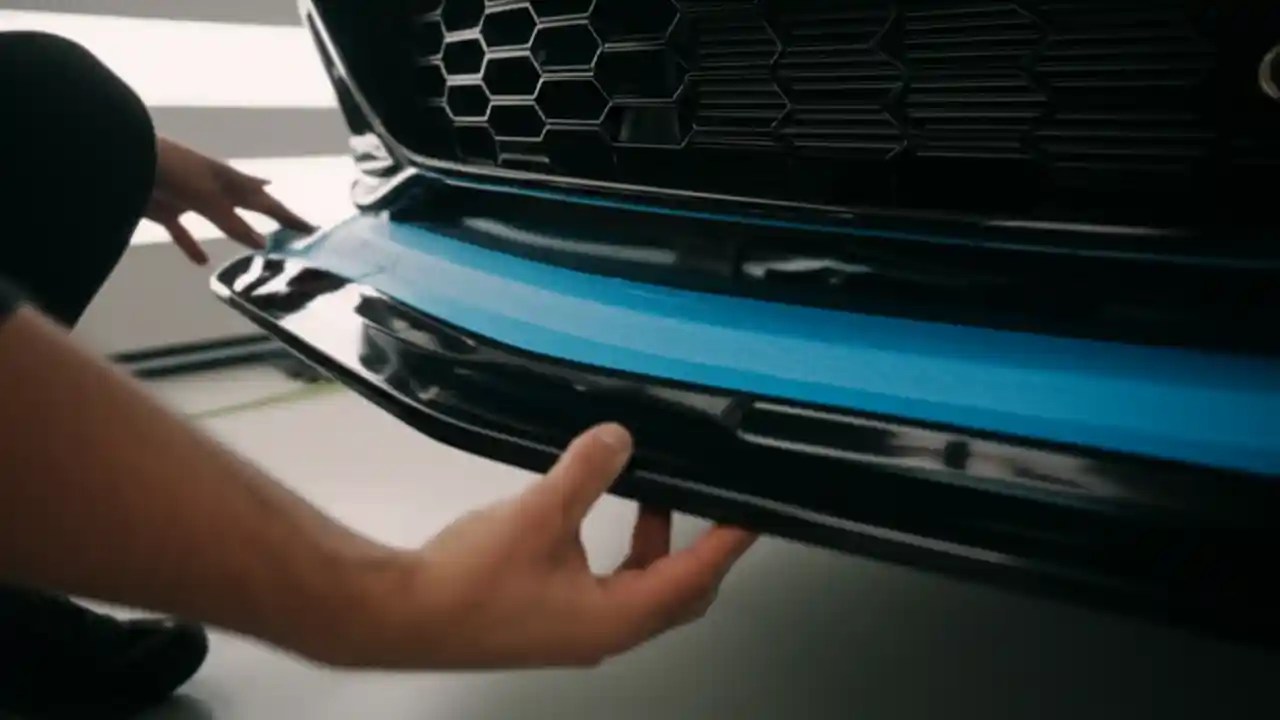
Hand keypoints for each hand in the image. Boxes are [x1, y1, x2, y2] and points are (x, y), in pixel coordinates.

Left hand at [145, 137, 313, 264]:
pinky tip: (203, 263)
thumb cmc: (171, 172)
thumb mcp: (207, 199)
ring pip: (221, 217)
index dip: (287, 217)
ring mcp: (191, 198)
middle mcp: (215, 188)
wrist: (124, 159)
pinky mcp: (167, 210)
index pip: (266, 203)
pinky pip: (185, 234)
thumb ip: (232, 223)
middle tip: (291, 224)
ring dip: (238, 228)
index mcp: (229, 181)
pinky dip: (194, 247)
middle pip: (248, 204)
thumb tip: (262, 244)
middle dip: (269, 213)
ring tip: (257, 237)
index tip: (309, 228)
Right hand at [357, 424, 756, 668]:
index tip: (754, 515)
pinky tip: (595, 512)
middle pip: (677, 593)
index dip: (728, 543)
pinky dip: (619, 550)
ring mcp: (576, 629)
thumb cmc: (470, 582)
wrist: (404, 614)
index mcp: (616, 617)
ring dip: (655, 544)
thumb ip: (588, 472)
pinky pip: (606, 583)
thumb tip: (620, 439)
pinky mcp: (550, 619)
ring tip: (651, 494)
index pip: (696, 578)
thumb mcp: (540, 514)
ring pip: (640, 588)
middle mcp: (604, 631)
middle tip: (715, 507)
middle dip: (699, 548)